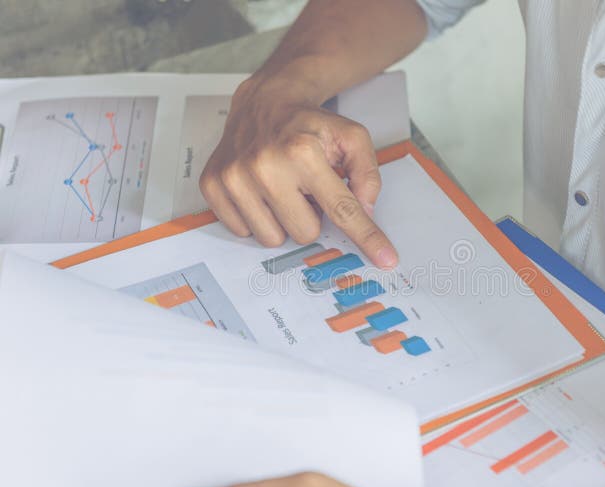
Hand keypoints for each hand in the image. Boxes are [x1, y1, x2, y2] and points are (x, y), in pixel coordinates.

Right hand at [200, 75, 398, 268]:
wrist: (265, 102)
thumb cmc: (308, 124)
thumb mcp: (351, 138)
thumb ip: (367, 175)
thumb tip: (365, 212)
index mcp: (303, 153)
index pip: (342, 209)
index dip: (366, 237)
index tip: (385, 258)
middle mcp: (264, 166)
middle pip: (305, 233)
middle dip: (310, 216)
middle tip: (305, 188)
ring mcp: (234, 177)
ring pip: (272, 238)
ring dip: (282, 218)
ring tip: (282, 187)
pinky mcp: (213, 185)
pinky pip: (244, 231)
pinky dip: (257, 216)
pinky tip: (260, 190)